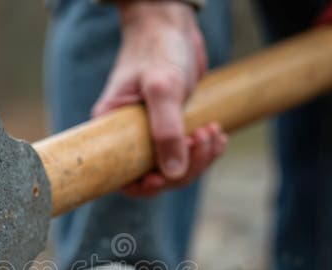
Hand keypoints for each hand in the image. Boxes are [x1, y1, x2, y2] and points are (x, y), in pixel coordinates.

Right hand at [92, 0, 226, 196]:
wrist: (171, 21)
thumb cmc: (158, 48)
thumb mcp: (162, 87)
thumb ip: (166, 131)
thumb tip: (173, 173)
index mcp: (113, 129)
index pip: (122, 176)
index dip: (144, 186)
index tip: (163, 177)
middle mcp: (131, 135)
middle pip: (157, 175)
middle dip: (184, 166)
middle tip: (201, 137)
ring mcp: (154, 132)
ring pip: (178, 166)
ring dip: (201, 157)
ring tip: (213, 131)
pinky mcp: (174, 126)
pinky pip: (191, 152)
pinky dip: (208, 149)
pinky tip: (219, 134)